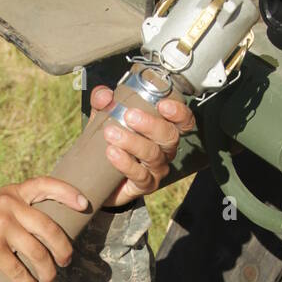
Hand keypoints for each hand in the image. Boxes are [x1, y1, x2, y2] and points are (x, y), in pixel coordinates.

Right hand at [0, 178, 88, 281]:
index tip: (84, 205)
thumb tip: (45, 222)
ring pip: (38, 252)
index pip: (45, 185)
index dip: (67, 193)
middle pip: (49, 228)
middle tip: (67, 261)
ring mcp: (1, 226)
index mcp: (11, 193)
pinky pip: (20, 270)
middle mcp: (8, 205)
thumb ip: (15, 209)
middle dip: (63, 248)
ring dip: (48, 272)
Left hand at [91, 86, 195, 206]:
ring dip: (133, 142)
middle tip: (130, 116)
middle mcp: (165, 150)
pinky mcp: (145, 185)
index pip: (183, 121)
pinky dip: (126, 163)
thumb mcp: (104, 118)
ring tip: (111, 134)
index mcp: (162, 130)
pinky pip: (140, 175)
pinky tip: (112, 153)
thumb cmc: (110, 142)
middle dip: (151, 124)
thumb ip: (103, 102)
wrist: (99, 177)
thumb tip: (104, 95)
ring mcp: (157, 169)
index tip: (163, 105)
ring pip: (153, 155)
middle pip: (169, 136)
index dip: (179, 113)